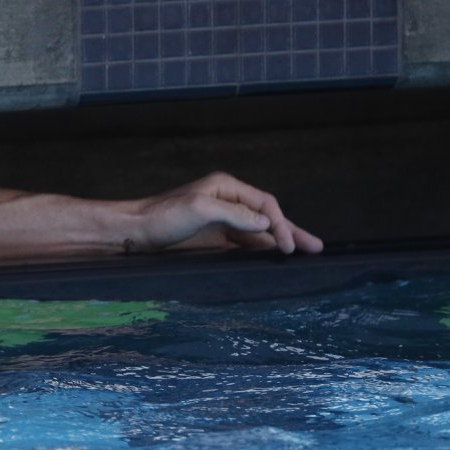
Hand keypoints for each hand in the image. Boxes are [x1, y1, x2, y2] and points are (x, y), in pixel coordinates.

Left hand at [129, 172, 322, 254]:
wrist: (135, 232)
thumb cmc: (162, 216)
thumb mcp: (200, 209)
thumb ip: (235, 214)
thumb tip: (266, 222)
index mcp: (226, 188)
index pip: (265, 204)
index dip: (281, 224)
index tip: (288, 245)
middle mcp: (226, 202)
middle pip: (267, 217)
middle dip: (291, 232)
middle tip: (315, 248)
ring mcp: (221, 222)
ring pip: (257, 233)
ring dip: (277, 244)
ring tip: (301, 256)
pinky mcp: (213, 239)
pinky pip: (243, 245)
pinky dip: (259, 252)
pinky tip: (271, 261)